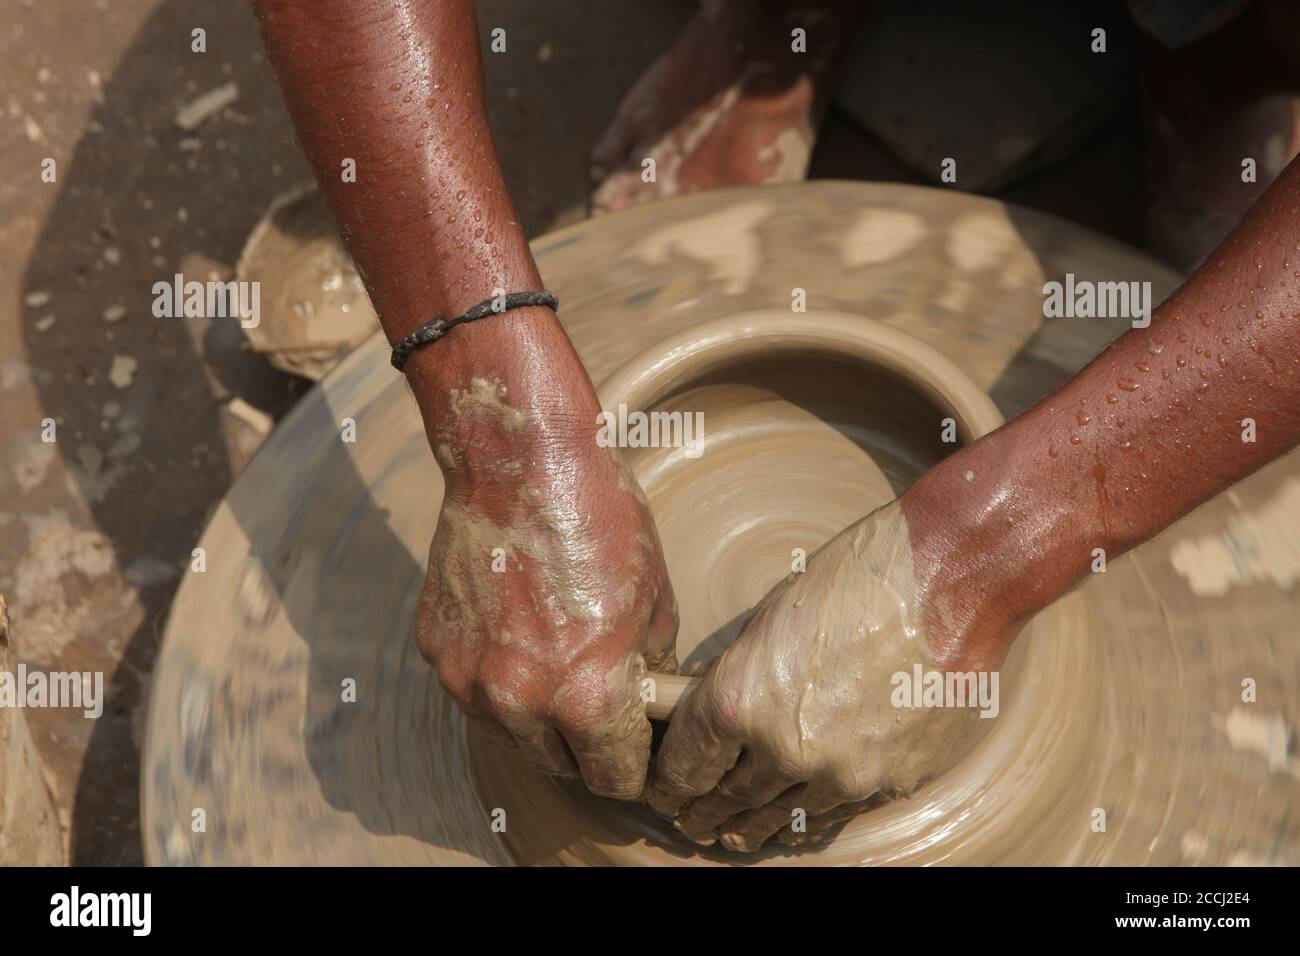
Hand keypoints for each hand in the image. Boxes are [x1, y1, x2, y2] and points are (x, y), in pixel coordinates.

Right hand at [416, 433, 677, 800]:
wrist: (520, 463)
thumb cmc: (601, 521)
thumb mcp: (656, 599)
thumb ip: (652, 671)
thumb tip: (651, 706)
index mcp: (588, 699)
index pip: (614, 781)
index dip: (634, 768)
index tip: (637, 753)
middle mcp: (522, 704)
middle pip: (560, 767)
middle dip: (585, 746)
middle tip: (600, 703)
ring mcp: (470, 681)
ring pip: (512, 735)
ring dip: (537, 717)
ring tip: (557, 657)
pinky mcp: (437, 653)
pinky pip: (474, 692)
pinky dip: (497, 679)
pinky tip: (517, 630)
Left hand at [648, 500, 1002, 850]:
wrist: (948, 583)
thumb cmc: (857, 580)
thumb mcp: (772, 617)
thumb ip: (741, 675)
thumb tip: (719, 710)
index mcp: (740, 700)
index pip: (686, 763)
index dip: (668, 783)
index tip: (664, 793)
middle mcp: (785, 748)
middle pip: (730, 797)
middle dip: (705, 812)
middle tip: (692, 823)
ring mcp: (843, 773)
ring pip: (784, 815)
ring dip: (753, 827)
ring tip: (735, 835)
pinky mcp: (893, 781)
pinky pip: (840, 810)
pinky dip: (813, 816)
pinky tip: (799, 822)